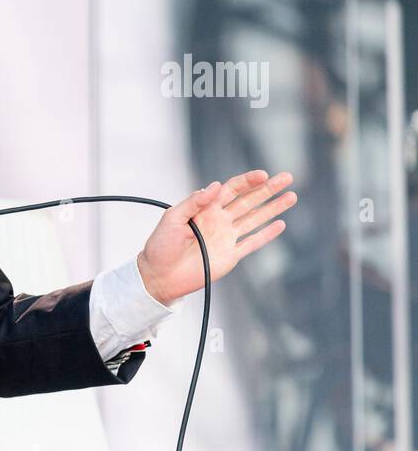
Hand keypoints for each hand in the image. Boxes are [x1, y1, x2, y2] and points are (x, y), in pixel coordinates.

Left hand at [136, 169, 296, 305]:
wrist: (160, 275)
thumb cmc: (160, 246)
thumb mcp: (172, 218)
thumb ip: (194, 202)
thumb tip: (215, 185)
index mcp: (205, 208)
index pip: (231, 189)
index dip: (248, 181)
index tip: (263, 174)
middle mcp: (219, 220)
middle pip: (249, 200)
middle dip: (268, 189)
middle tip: (287, 177)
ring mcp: (226, 237)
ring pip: (255, 219)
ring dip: (273, 208)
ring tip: (291, 196)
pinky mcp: (231, 255)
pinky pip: (252, 243)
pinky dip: (266, 234)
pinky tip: (280, 224)